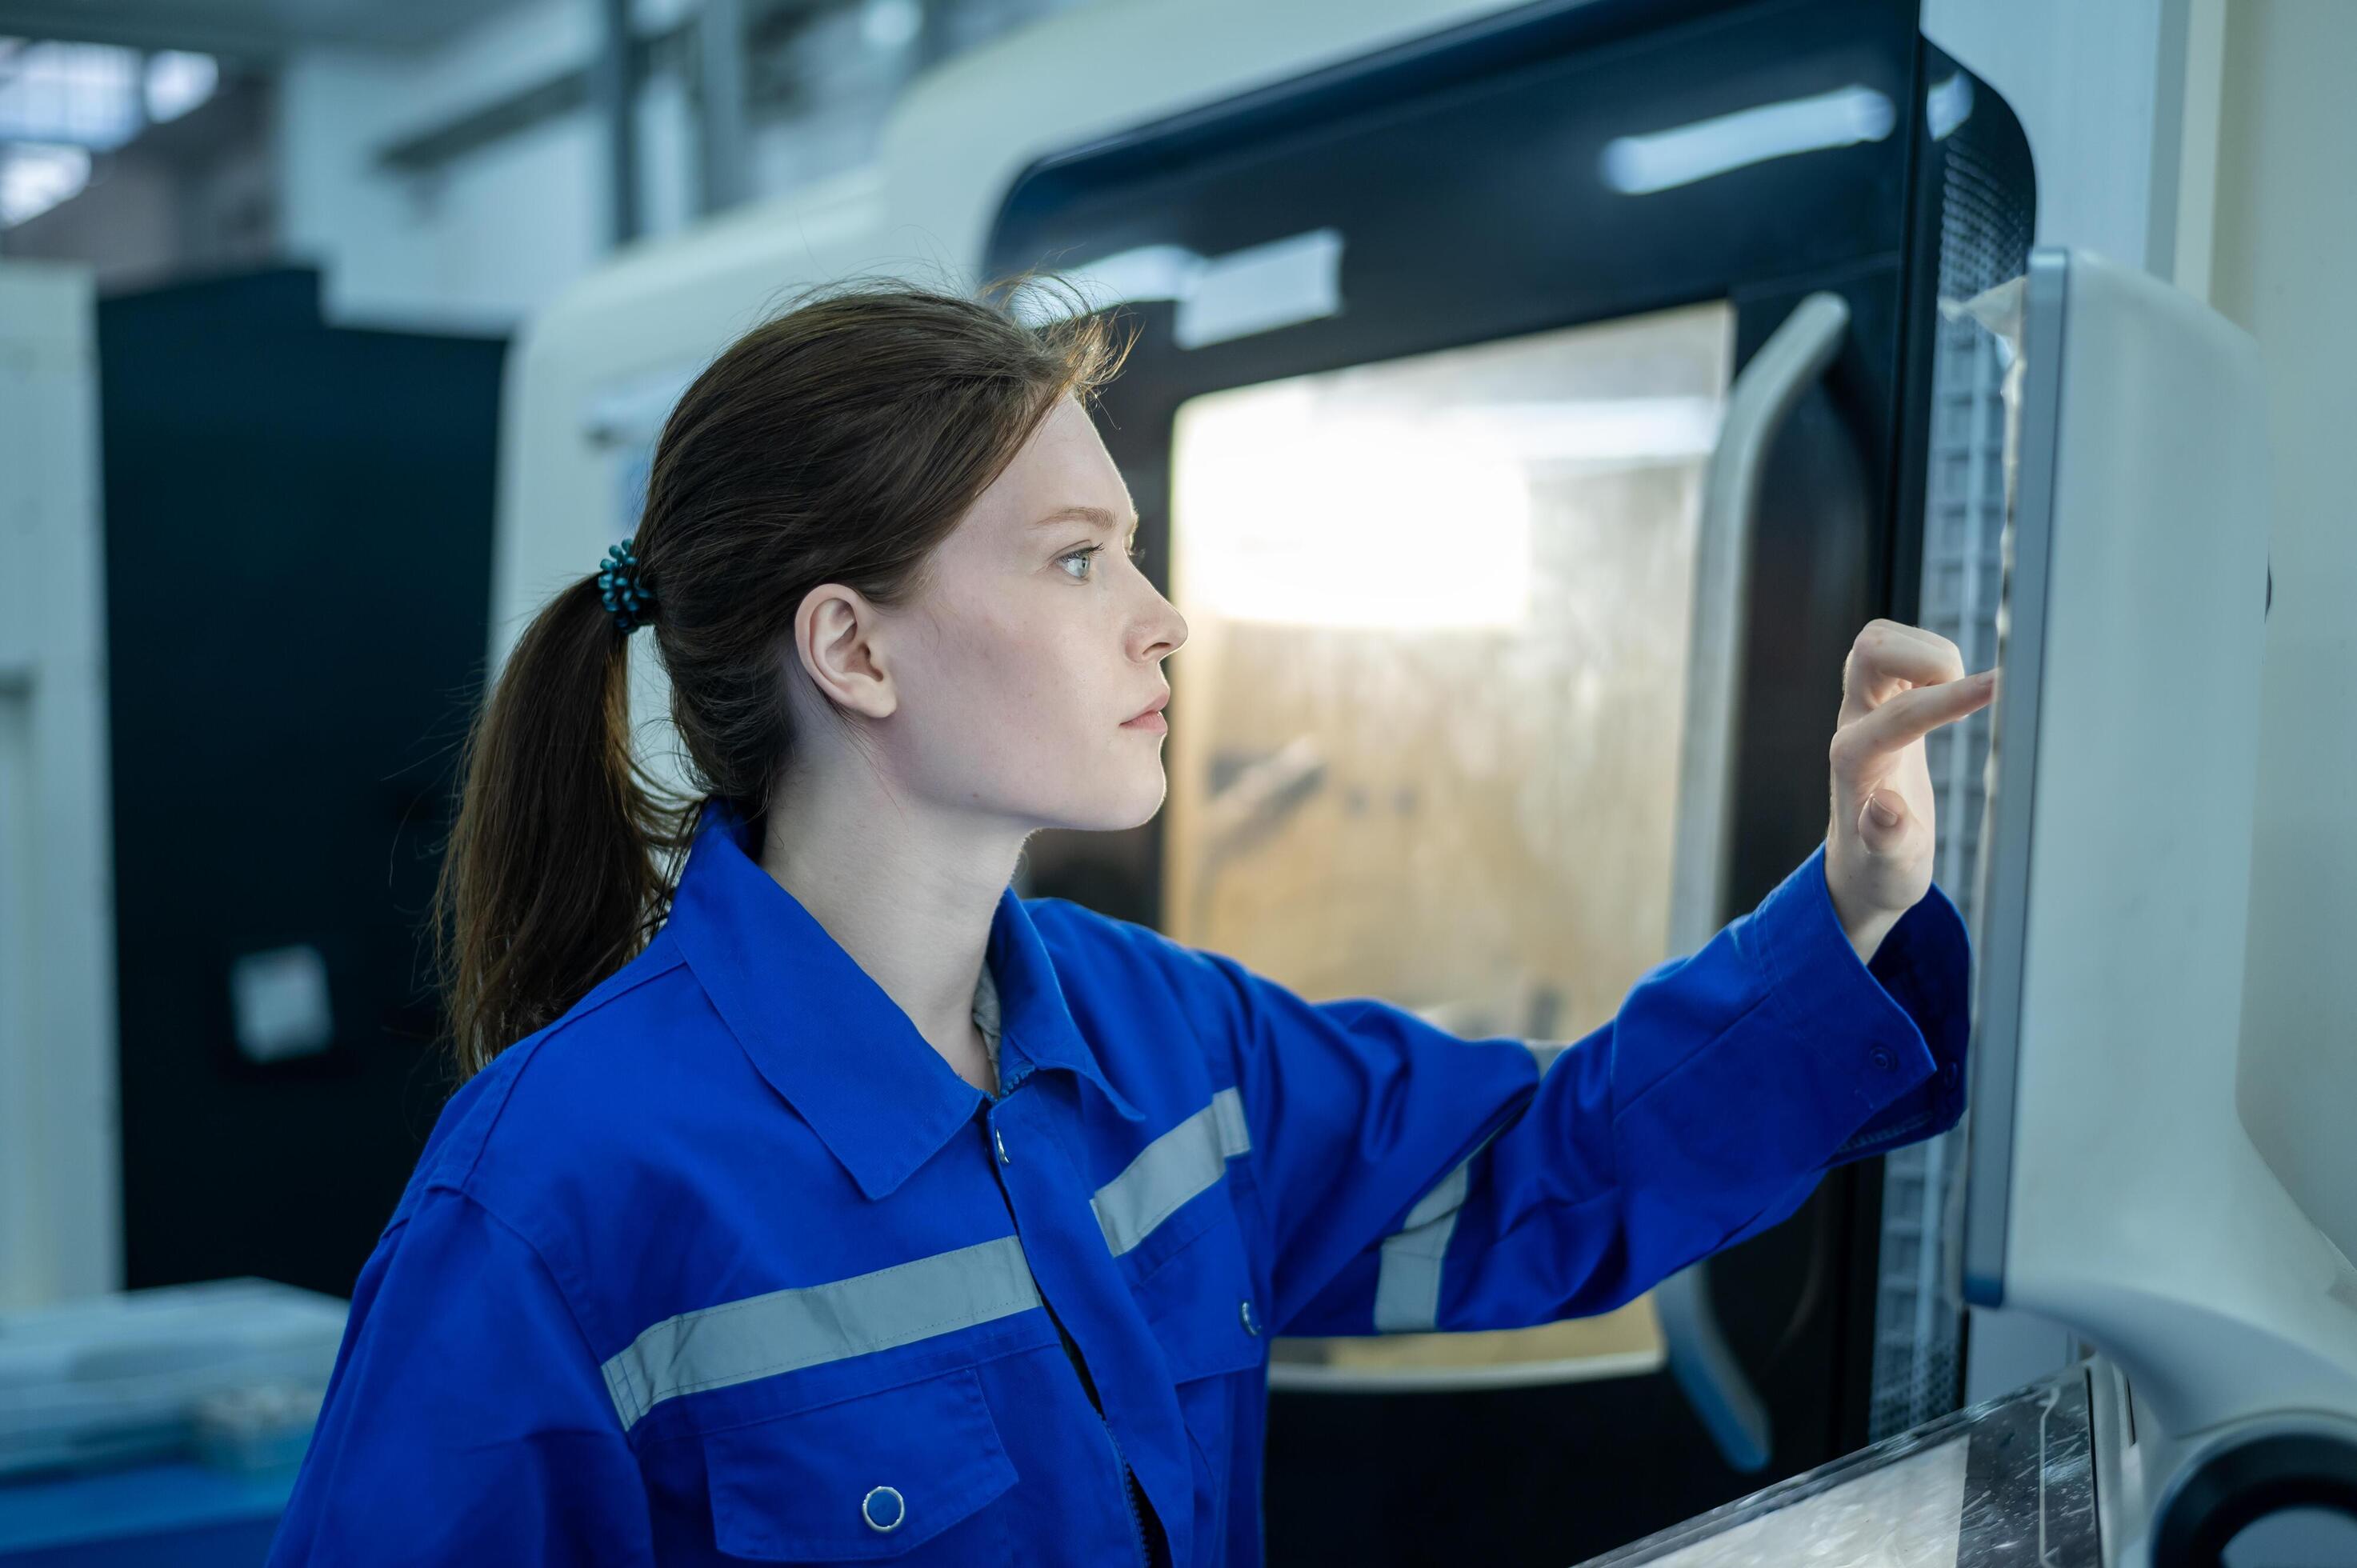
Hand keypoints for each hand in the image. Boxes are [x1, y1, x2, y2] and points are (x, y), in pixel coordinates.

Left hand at [1824, 620, 1998, 963]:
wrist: (1864, 864)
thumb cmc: (1882, 868)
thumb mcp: (1891, 869)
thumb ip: (1888, 841)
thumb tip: (1883, 808)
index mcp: (1854, 763)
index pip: (1902, 713)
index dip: (1952, 697)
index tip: (2001, 686)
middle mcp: (1852, 725)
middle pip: (1870, 649)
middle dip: (1928, 656)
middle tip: (1964, 695)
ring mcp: (1861, 708)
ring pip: (1879, 639)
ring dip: (1929, 652)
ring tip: (1955, 694)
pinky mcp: (1878, 701)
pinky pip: (1894, 650)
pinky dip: (1928, 654)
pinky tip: (1947, 692)